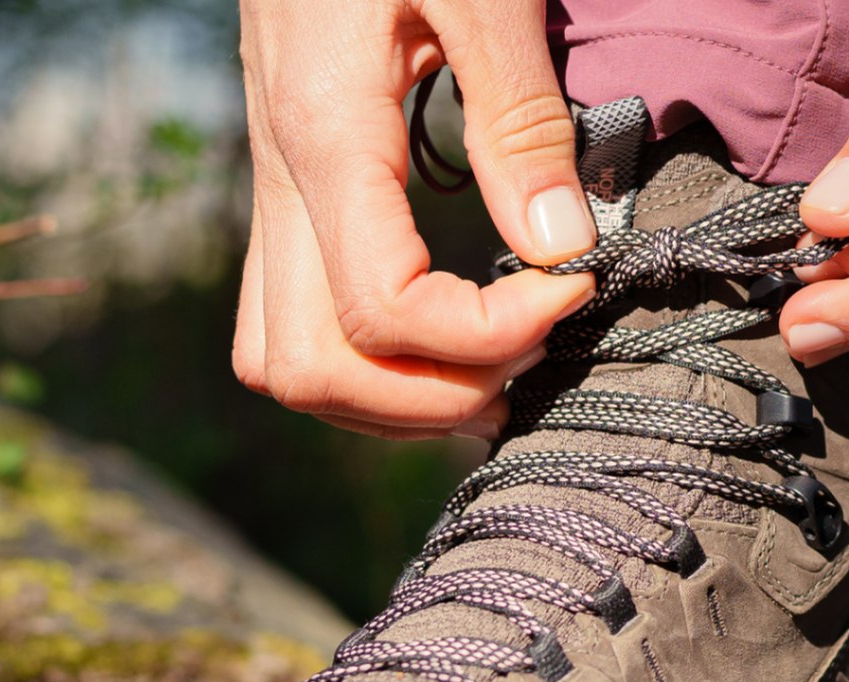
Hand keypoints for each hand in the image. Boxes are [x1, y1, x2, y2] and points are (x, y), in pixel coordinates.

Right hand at [228, 0, 613, 439]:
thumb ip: (517, 117)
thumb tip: (558, 249)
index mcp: (325, 135)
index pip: (384, 312)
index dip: (488, 334)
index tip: (575, 287)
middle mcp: (281, 177)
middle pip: (312, 370)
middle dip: (430, 397)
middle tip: (531, 349)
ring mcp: (273, 186)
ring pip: (284, 359)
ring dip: (390, 392)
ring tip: (497, 358)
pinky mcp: (287, 183)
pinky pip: (291, 314)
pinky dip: (369, 356)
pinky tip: (456, 330)